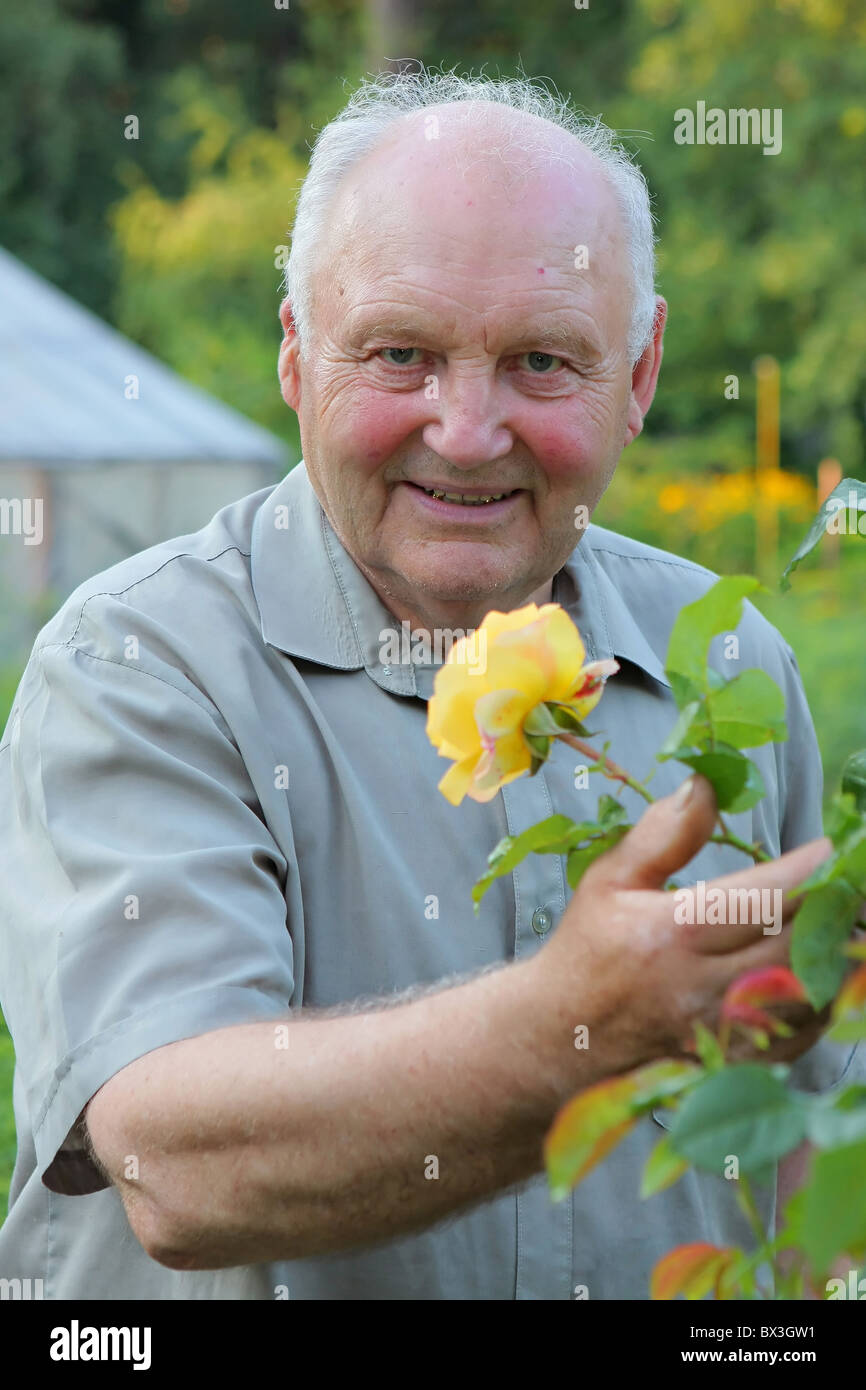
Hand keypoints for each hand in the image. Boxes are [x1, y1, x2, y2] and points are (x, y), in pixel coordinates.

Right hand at [537, 774, 833, 1075]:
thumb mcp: (610, 880)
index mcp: (671, 932)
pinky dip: (822, 1000)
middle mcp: (700, 984)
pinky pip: (801, 1034)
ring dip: (833, 955)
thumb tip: (704, 786)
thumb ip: (662, 834)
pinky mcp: (730, 1061)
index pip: (763, 897)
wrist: (558, 1036)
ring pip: (807, 992)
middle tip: (846, 884)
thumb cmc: (587, 949)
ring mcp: (719, 1030)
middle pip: (797, 944)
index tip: (829, 850)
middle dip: (832, 910)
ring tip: (840, 922)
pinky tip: (821, 971)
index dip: (807, 871)